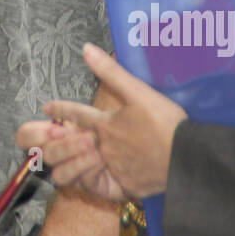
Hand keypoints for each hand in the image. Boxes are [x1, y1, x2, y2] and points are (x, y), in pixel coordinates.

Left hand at [16, 43, 186, 200]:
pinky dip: (101, 182)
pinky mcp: (125, 186)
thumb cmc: (166, 123)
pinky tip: (101, 178)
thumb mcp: (139, 92)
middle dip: (59, 144)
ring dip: (75, 166)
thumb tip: (86, 49)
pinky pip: (104, 187)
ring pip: (83, 170)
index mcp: (106, 124)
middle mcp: (104, 147)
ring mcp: (114, 168)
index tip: (47, 107)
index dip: (61, 109)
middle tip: (49, 142)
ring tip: (72, 163)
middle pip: (73, 145)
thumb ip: (110, 72)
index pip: (76, 113)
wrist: (187, 158)